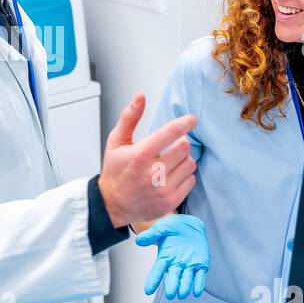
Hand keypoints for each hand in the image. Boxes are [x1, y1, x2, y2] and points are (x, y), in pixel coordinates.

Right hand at [97, 95, 196, 227]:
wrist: (112, 205)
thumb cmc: (115, 172)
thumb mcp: (116, 142)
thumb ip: (129, 118)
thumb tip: (140, 97)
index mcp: (140, 155)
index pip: (170, 133)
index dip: (184, 123)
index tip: (191, 119)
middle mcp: (153, 173)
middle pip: (184, 147)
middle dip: (181, 143)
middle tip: (172, 146)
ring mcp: (163, 190)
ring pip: (190, 164)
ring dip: (183, 159)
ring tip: (170, 162)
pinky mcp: (170, 202)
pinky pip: (191, 181)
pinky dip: (184, 176)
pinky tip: (171, 176)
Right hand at [137, 215, 208, 298]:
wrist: (190, 225)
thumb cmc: (174, 227)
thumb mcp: (161, 228)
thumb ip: (151, 234)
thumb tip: (139, 240)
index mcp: (165, 257)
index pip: (157, 271)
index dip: (153, 280)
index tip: (148, 291)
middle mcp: (175, 265)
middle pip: (172, 278)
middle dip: (171, 286)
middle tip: (170, 294)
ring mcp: (188, 266)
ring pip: (186, 280)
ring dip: (184, 287)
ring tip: (182, 293)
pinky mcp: (201, 265)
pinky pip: (199, 277)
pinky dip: (198, 284)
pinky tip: (197, 291)